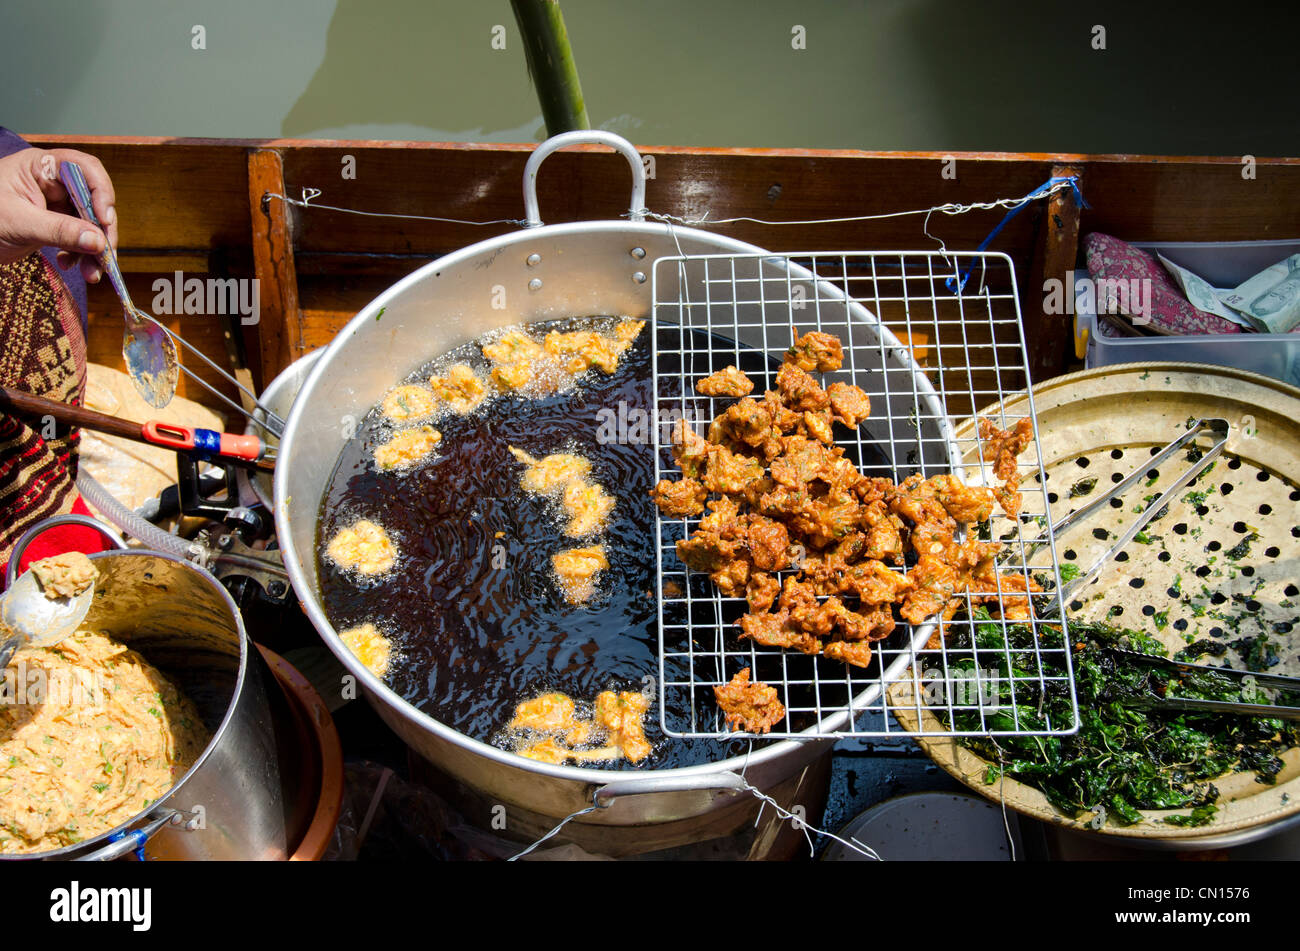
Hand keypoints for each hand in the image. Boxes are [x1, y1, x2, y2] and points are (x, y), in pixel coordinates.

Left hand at [0, 147, 117, 283]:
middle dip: (101, 230)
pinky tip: (71, 266)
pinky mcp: (56, 225)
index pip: (84, 168)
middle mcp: (52, 183)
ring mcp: (55, 205)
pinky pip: (80, 238)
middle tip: (105, 255)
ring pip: (91, 223)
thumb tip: (98, 242)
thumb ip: (59, 230)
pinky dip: (82, 255)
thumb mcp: (19, 223)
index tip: (105, 219)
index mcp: (40, 167)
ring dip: (95, 249)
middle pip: (94, 200)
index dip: (100, 191)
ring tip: (92, 273)